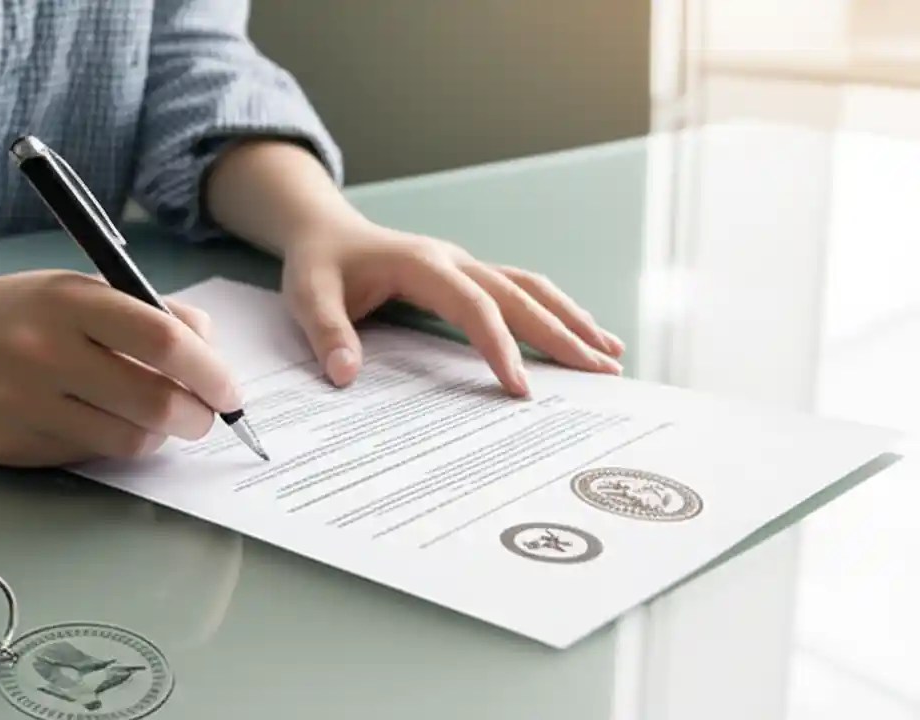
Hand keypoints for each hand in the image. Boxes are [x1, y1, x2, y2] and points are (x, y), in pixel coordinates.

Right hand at [0, 271, 238, 466]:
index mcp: (70, 302)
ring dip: (161, 436)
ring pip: (129, 440)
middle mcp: (45, 353)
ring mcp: (25, 405)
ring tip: (160, 418)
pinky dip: (115, 444)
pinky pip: (91, 456)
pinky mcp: (15, 446)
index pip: (163, 340)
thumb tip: (210, 353)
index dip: (210, 371)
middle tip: (206, 416)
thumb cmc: (20, 313)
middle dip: (198, 416)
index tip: (230, 390)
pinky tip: (107, 423)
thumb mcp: (79, 291)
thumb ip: (148, 313)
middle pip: (154, 401)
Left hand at [281, 218, 624, 394]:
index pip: (473, 305)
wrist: (325, 230)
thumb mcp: (308, 295)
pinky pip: (521, 291)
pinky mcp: (469, 276)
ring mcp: (466, 265)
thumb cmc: (318, 264)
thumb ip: (326, 332)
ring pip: (531, 287)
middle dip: (562, 333)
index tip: (520, 387)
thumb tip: (345, 374)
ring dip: (572, 318)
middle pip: (519, 294)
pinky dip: (555, 313)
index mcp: (422, 263)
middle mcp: (454, 260)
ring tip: (611, 355)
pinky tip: (580, 335)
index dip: (498, 344)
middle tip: (602, 373)